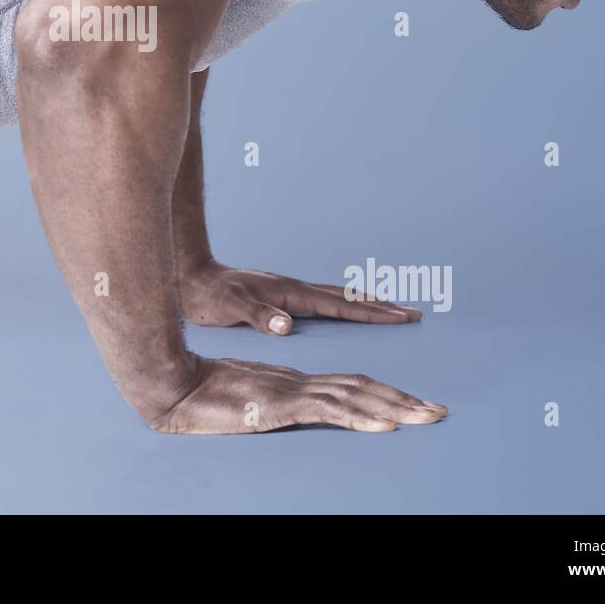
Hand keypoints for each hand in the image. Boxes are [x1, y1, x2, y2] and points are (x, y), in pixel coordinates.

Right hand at [149, 356, 446, 433]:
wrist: (174, 386)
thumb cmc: (203, 394)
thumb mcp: (248, 401)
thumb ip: (275, 402)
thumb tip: (298, 409)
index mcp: (296, 382)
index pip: (351, 384)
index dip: (386, 393)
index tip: (416, 405)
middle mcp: (300, 383)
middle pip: (363, 387)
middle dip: (405, 400)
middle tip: (440, 411)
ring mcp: (292, 391)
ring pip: (355, 395)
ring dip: (395, 406)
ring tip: (427, 416)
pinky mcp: (281, 404)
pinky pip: (329, 411)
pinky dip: (361, 417)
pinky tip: (385, 425)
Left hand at [179, 261, 421, 333]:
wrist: (191, 277)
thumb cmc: (210, 296)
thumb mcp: (233, 308)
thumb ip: (259, 317)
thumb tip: (286, 326)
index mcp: (291, 293)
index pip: (341, 305)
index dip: (372, 312)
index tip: (402, 316)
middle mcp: (295, 288)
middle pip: (348, 297)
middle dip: (381, 306)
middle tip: (413, 312)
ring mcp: (289, 289)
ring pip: (337, 296)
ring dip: (365, 302)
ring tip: (389, 308)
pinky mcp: (280, 294)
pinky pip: (322, 299)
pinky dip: (343, 303)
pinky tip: (343, 309)